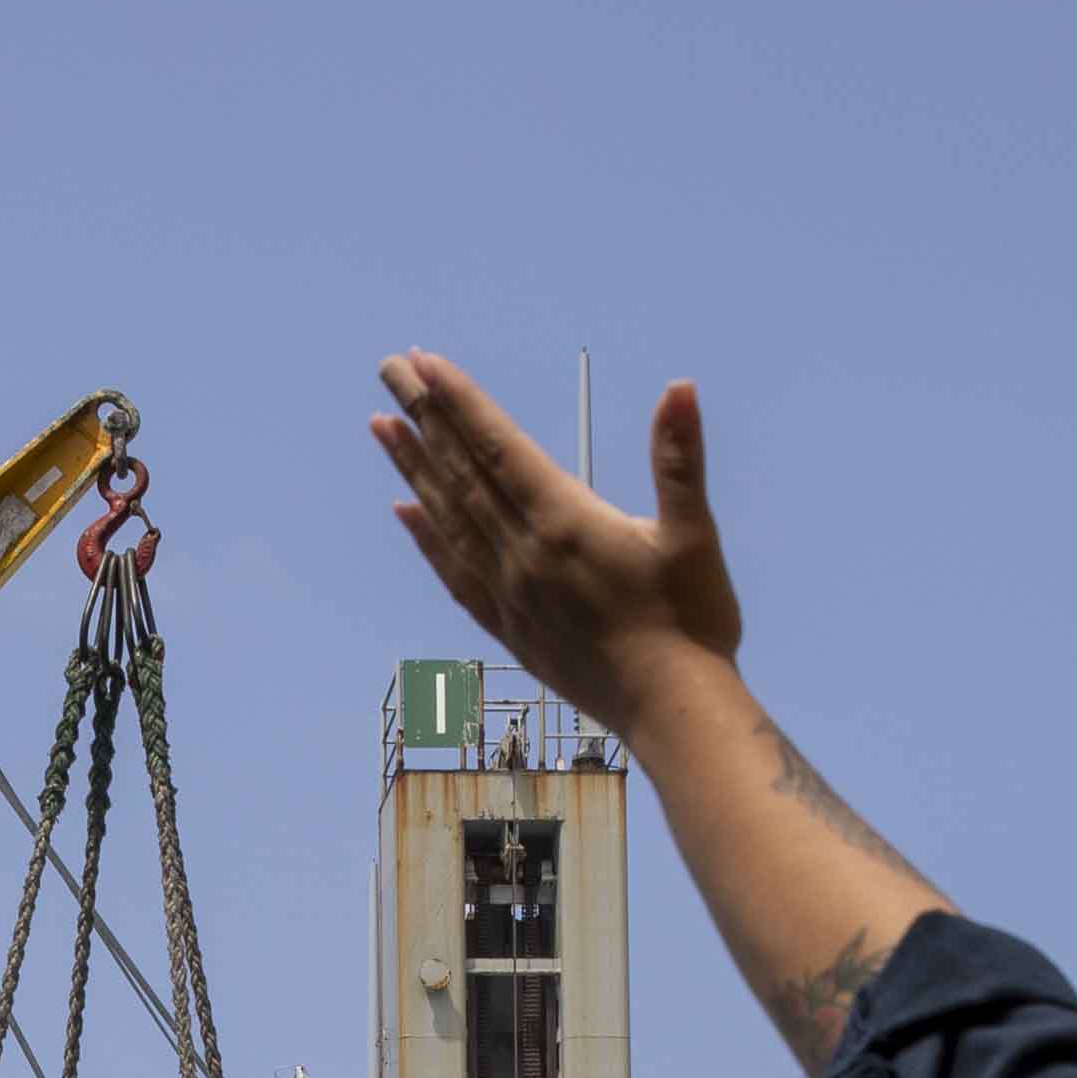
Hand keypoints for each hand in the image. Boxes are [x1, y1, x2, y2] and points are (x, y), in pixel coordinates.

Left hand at [372, 357, 743, 728]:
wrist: (671, 714)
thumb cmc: (693, 624)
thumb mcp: (694, 535)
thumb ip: (680, 459)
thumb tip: (680, 388)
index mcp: (564, 522)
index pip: (497, 447)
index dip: (459, 401)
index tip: (423, 363)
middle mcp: (523, 554)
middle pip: (461, 473)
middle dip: (423, 416)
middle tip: (389, 370)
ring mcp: (509, 594)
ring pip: (448, 519)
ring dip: (413, 469)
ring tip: (382, 427)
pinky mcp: (509, 629)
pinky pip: (454, 574)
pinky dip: (426, 538)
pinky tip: (405, 513)